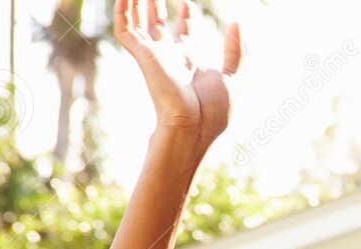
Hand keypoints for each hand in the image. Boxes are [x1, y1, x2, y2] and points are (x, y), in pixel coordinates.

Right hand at [114, 0, 242, 153]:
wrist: (193, 124)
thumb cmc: (214, 110)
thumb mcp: (233, 75)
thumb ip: (235, 50)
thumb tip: (238, 22)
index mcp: (191, 61)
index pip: (185, 32)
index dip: (186, 16)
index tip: (188, 3)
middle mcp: (170, 56)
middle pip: (158, 25)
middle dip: (155, 6)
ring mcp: (154, 55)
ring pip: (138, 23)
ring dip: (135, 4)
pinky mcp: (141, 56)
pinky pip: (124, 30)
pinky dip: (122, 11)